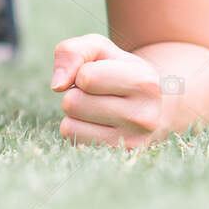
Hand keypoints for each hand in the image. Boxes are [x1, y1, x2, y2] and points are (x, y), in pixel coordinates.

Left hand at [51, 33, 162, 150]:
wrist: (151, 106)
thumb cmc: (118, 72)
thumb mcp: (100, 50)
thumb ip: (72, 52)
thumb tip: (57, 86)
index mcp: (145, 83)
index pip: (85, 78)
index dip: (83, 72)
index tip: (103, 76)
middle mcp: (143, 117)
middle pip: (72, 102)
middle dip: (77, 94)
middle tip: (100, 95)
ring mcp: (131, 143)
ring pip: (69, 126)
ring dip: (75, 114)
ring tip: (100, 109)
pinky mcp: (115, 158)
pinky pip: (72, 142)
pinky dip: (78, 130)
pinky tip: (99, 125)